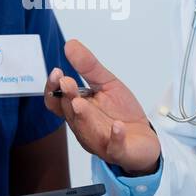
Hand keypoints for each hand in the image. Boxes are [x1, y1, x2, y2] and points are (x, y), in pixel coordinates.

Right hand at [44, 39, 160, 174]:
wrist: (143, 138)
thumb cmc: (121, 113)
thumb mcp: (107, 84)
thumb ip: (88, 66)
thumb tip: (70, 44)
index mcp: (78, 110)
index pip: (56, 102)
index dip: (53, 89)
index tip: (57, 72)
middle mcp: (83, 126)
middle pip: (69, 113)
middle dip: (68, 97)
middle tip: (68, 82)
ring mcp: (99, 140)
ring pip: (86, 131)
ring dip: (83, 116)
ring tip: (81, 102)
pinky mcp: (118, 151)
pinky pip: (114, 147)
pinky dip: (115, 137)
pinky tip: (117, 127)